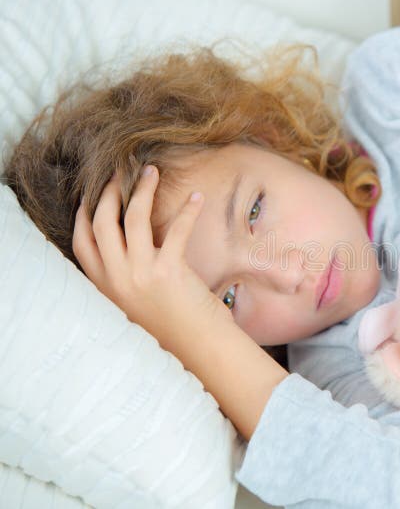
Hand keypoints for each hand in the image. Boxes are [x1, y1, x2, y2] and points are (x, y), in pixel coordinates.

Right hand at [72, 166, 232, 351]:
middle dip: (110, 191)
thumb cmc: (173, 324)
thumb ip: (124, 277)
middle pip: (102, 222)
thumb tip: (127, 243)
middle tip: (123, 172)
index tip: (93, 194)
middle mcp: (116, 278)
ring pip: (133, 218)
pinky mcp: (169, 272)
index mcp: (104, 286)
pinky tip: (197, 197)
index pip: (81, 242)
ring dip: (142, 189)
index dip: (84, 213)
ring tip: (152, 171)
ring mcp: (140, 274)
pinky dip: (188, 210)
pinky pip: (176, 230)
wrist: (199, 347)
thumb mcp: (134, 302)